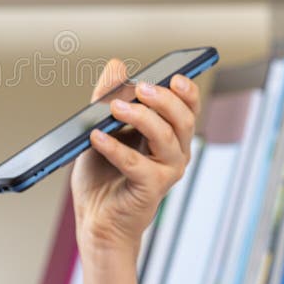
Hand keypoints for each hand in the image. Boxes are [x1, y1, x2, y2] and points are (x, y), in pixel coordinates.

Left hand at [71, 58, 200, 259]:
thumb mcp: (102, 127)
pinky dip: (114, 148)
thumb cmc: (102, 174)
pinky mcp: (150, 190)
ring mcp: (166, 172)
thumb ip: (108, 98)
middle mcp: (175, 153)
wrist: (95, 218)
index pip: (188, 107)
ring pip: (165, 138)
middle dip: (163, 99)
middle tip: (140, 87)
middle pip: (183, 119)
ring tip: (114, 107)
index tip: (175, 75)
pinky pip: (136, 164)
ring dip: (141, 118)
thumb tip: (116, 65)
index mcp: (169, 136)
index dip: (186, 91)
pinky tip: (97, 137)